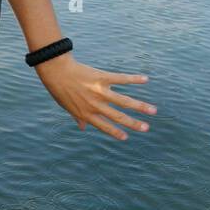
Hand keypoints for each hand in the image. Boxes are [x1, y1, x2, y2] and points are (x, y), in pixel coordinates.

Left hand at [34, 53, 155, 139]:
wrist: (56, 71)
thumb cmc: (60, 90)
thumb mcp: (68, 107)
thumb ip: (78, 117)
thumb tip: (82, 128)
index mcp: (87, 114)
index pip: (104, 126)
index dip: (115, 132)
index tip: (127, 137)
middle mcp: (95, 105)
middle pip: (118, 116)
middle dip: (133, 123)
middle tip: (146, 128)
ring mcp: (100, 92)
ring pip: (124, 101)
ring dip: (140, 106)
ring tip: (153, 111)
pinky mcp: (102, 77)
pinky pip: (121, 79)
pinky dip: (134, 79)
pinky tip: (145, 79)